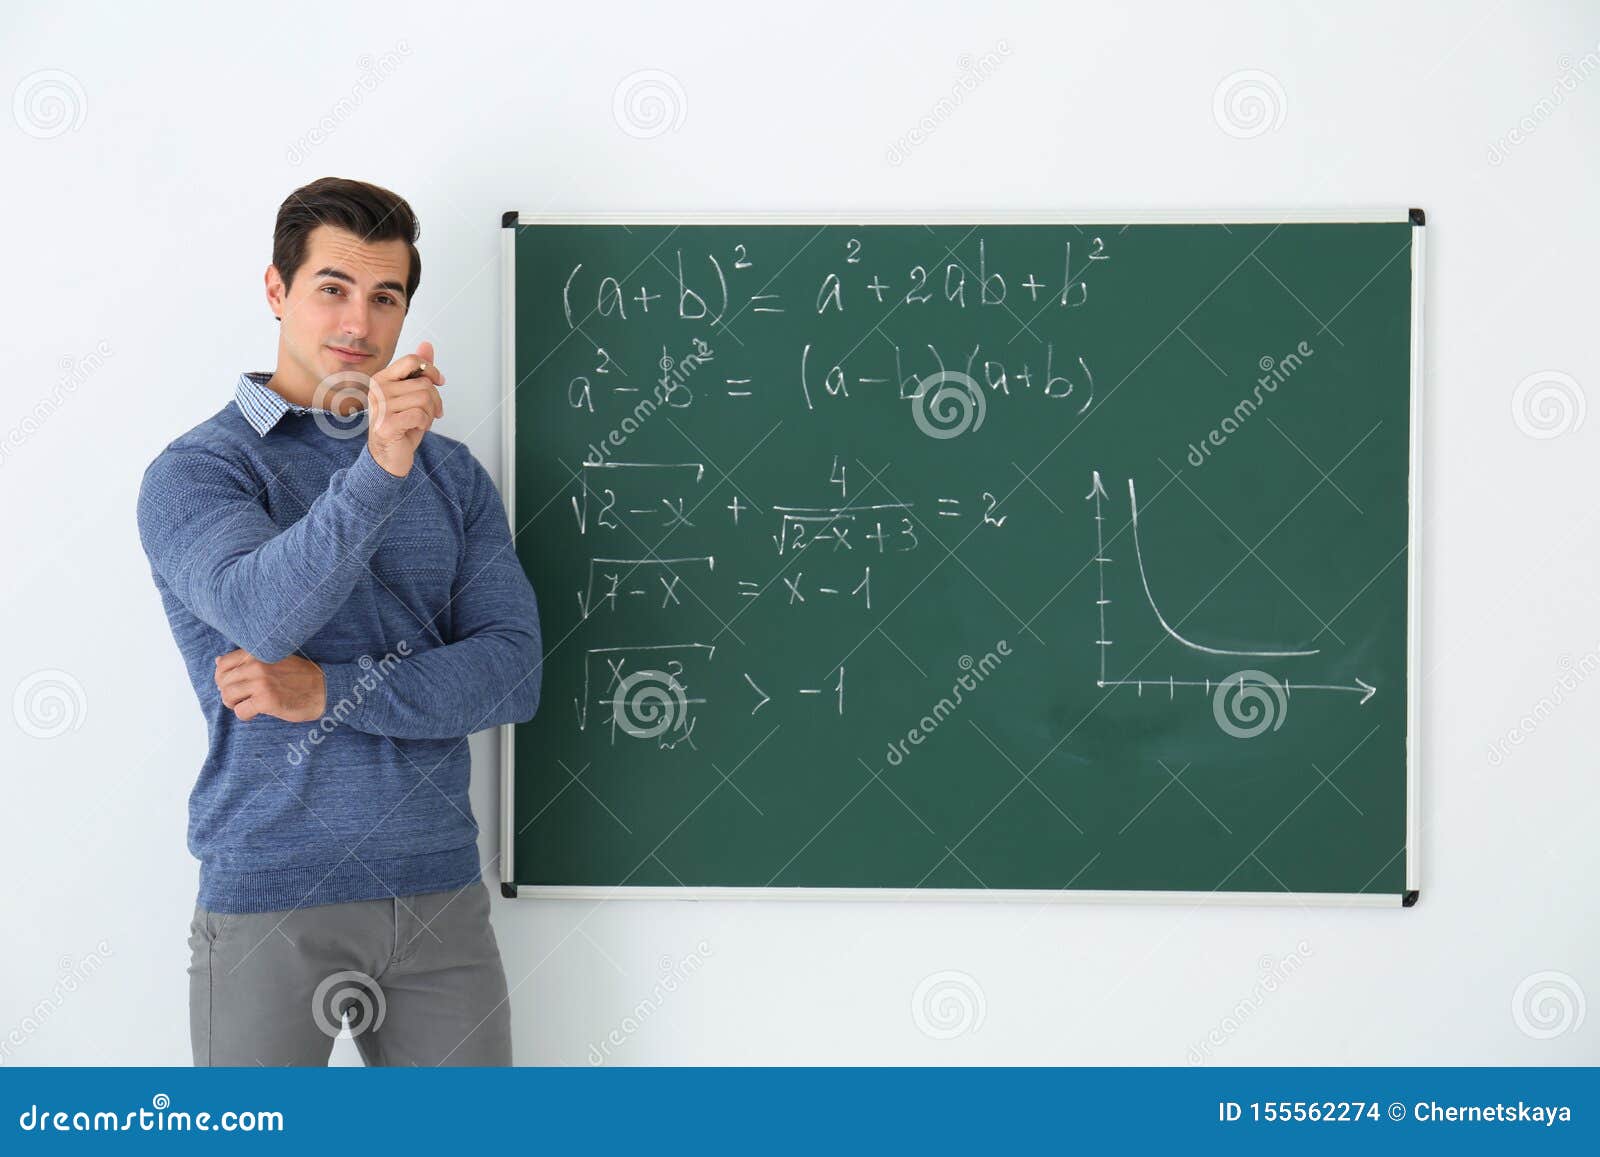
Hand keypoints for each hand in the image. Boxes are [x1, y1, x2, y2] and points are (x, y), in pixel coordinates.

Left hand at [214, 650, 326, 722]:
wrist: (324, 690)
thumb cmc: (299, 676)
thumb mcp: (274, 660)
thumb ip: (247, 660)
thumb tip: (217, 661)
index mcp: (257, 653)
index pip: (223, 664)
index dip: (222, 678)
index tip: (234, 685)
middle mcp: (257, 665)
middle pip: (223, 683)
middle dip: (228, 693)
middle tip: (242, 699)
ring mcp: (261, 682)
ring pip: (228, 696)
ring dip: (234, 705)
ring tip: (248, 705)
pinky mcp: (266, 700)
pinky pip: (240, 711)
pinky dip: (245, 715)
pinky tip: (257, 713)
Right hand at [366, 340, 445, 477]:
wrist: (389, 456)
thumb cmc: (402, 424)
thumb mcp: (413, 395)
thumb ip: (419, 370)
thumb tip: (427, 344)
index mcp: (382, 378)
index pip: (412, 361)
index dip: (432, 370)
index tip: (440, 382)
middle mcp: (377, 389)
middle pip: (424, 383)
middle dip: (434, 401)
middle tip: (429, 414)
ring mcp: (379, 406)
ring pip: (425, 399)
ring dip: (429, 414)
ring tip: (419, 422)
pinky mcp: (386, 424)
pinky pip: (420, 415)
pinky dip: (424, 424)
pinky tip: (414, 429)